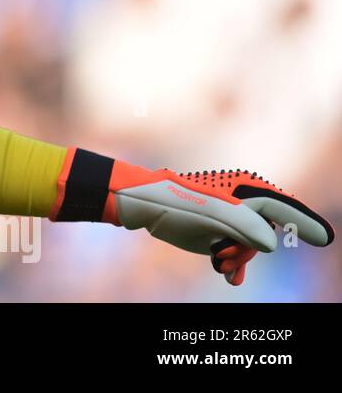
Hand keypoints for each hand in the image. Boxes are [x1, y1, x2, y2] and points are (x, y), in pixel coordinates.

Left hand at [50, 149, 334, 285]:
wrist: (142, 206)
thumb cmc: (176, 203)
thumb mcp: (214, 214)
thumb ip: (246, 226)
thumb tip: (270, 243)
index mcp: (247, 189)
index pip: (285, 208)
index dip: (306, 223)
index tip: (326, 239)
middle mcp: (244, 202)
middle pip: (266, 234)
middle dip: (249, 249)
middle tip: (223, 253)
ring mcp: (231, 219)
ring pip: (250, 247)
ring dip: (238, 259)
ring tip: (220, 262)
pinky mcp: (216, 232)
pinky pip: (236, 253)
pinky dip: (233, 265)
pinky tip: (229, 276)